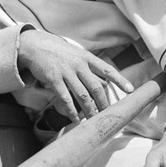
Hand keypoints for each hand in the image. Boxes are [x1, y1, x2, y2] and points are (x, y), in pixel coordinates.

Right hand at [17, 28, 132, 121]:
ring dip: (89, 110)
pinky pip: (65, 98)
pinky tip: (74, 118)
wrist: (35, 46)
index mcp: (86, 57)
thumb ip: (89, 67)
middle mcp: (78, 64)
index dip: (119, 79)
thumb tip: (104, 83)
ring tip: (93, 120)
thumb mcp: (76, 54)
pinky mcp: (54, 79)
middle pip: (96, 87)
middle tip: (108, 115)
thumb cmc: (58, 52)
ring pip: (82, 95)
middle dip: (103, 103)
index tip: (130, 89)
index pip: (106, 69)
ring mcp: (66, 72)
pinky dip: (71, 110)